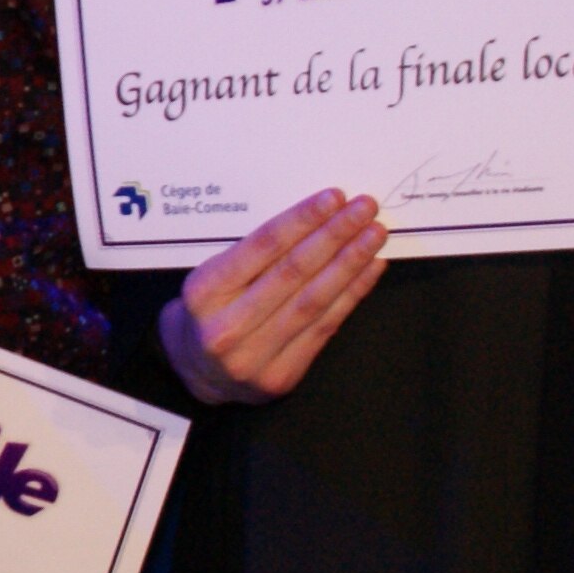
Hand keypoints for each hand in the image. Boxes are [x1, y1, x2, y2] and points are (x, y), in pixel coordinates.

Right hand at [159, 188, 387, 404]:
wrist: (200, 372)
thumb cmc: (210, 311)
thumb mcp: (213, 276)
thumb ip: (253, 254)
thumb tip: (314, 217)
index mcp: (204, 293)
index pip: (262, 247)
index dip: (302, 220)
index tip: (333, 197)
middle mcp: (227, 327)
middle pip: (292, 272)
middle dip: (334, 235)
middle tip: (364, 209)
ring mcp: (255, 356)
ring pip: (313, 300)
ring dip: (350, 263)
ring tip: (373, 235)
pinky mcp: (281, 375)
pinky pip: (324, 326)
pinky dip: (352, 294)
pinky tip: (369, 269)